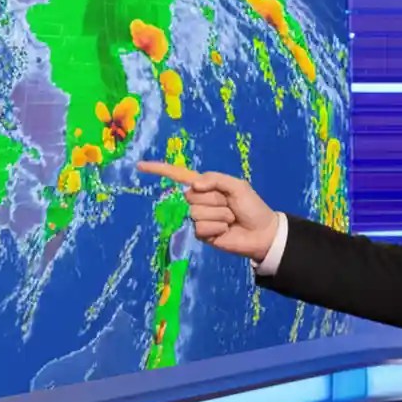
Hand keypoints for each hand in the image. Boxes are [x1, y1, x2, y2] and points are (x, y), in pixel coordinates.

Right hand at [136, 161, 278, 262]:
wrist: (261, 232)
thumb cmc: (251, 206)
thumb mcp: (237, 185)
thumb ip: (215, 179)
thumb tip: (193, 185)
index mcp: (205, 185)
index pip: (178, 176)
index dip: (159, 170)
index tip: (140, 166)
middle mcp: (198, 200)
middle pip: (191, 196)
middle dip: (215, 200)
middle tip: (230, 206)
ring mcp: (198, 218)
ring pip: (197, 213)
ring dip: (219, 216)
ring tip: (230, 219)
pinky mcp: (201, 235)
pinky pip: (202, 228)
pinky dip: (217, 228)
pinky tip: (226, 230)